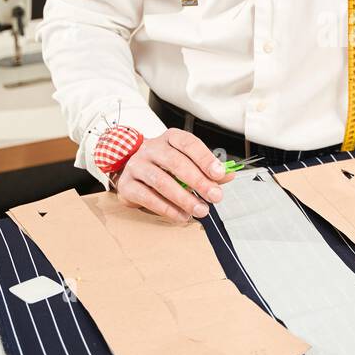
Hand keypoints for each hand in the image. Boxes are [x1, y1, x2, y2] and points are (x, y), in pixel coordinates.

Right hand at [111, 127, 235, 223]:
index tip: (219, 174)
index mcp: (170, 138)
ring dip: (184, 198)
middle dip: (198, 181)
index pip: (188, 143)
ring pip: (161, 181)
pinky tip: (181, 215)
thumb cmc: (164, 165)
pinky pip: (147, 197)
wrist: (131, 170)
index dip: (205, 158)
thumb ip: (206, 169)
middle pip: (175, 163)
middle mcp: (151, 148)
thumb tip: (228, 176)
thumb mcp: (186, 162)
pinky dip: (167, 208)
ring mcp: (136, 165)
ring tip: (200, 210)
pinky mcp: (127, 184)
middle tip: (214, 196)